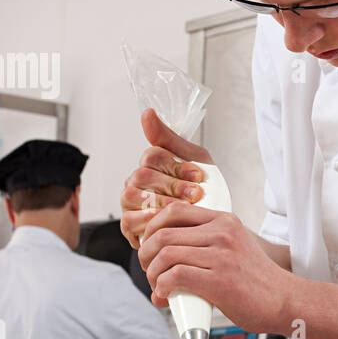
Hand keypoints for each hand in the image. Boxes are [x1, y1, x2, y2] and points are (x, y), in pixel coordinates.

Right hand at [120, 108, 212, 248]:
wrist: (209, 225)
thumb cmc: (202, 191)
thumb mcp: (196, 160)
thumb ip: (171, 138)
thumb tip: (146, 112)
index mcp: (151, 164)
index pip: (152, 155)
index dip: (176, 166)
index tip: (198, 176)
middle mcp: (137, 181)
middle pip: (142, 175)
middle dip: (172, 185)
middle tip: (195, 194)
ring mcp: (131, 203)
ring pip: (131, 194)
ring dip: (161, 201)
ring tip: (184, 207)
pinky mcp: (130, 226)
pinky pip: (128, 219)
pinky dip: (146, 219)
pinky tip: (164, 219)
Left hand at [138, 200, 292, 334]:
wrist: (285, 301)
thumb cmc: (259, 282)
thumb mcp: (234, 251)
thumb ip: (203, 251)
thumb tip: (165, 268)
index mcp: (225, 222)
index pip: (175, 211)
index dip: (153, 228)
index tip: (151, 246)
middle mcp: (222, 233)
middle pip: (163, 232)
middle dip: (146, 253)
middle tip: (149, 269)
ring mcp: (222, 255)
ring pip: (166, 254)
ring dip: (152, 273)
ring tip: (157, 285)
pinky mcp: (220, 279)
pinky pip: (175, 276)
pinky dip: (163, 286)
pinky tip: (166, 294)